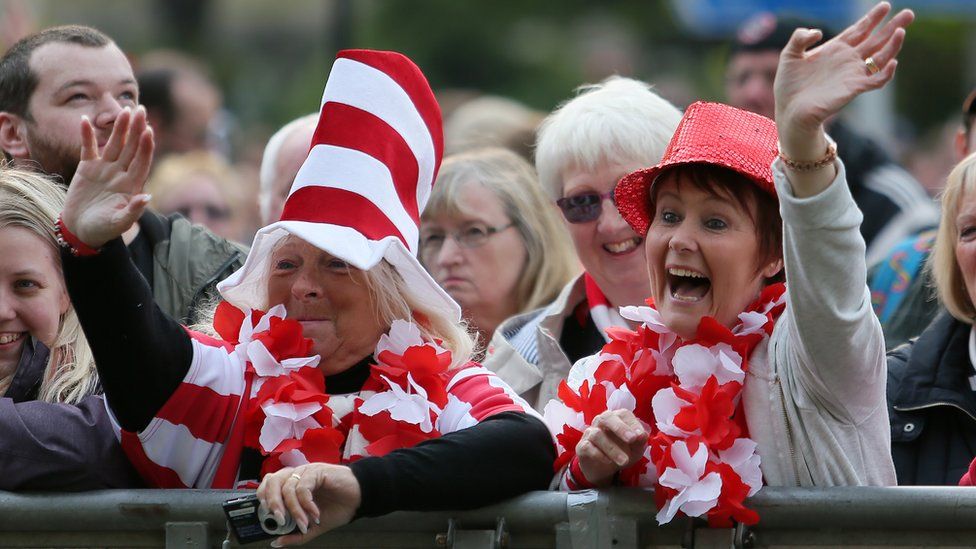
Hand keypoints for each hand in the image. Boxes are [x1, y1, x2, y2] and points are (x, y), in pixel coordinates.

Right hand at [61, 106, 153, 247]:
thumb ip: (133, 211)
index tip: (149, 130)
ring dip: (118, 128)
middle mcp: (121, 173)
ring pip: (113, 144)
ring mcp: (104, 169)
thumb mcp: (119, 223)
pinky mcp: (87, 168)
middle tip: (141, 109)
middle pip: (131, 148)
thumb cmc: (103, 229)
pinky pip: (88, 148)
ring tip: (124, 110)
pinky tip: (85, 120)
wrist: (81, 231)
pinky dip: (86, 135)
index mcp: (132, 185)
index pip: (142, 162)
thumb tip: (147, 197)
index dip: (146, 147)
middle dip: (136, 129)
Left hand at [256, 463, 361, 546]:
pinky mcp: (317, 471)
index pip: (268, 485)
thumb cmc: (336, 508)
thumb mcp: (313, 527)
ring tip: (303, 523)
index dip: (263, 498)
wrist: (358, 499)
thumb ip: (296, 535)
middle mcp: (296, 476)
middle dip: (273, 503)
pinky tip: (315, 514)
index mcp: (291, 485)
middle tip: (280, 521)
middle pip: (273, 482)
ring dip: (294, 509)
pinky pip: (304, 488)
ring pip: (288, 487)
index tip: (267, 516)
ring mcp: (306, 472)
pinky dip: (307, 504)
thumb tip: (276, 543)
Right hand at [575, 409, 646, 485]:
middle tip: (632, 439)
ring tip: (624, 461)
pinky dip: (599, 454)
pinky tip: (608, 462)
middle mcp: (601, 422)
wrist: (602, 468)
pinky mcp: (582, 446)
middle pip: (606, 417)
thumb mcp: (635, 449)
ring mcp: (590, 433)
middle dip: (620, 428)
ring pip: (597, 434)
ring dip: (613, 449)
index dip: (632, 424)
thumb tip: (643, 435)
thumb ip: (640, 442)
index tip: (641, 436)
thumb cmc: (621, 452)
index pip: (623, 414)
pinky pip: (588, 447)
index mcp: (616, 418)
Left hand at [774, 2, 912, 159]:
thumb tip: (817, 32)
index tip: (886, 6)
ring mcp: (852, 74)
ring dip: (892, 45)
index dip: (873, 18)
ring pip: (880, 57)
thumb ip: (800, 38)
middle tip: (909, 14)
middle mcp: (848, 60)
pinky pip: (876, 80)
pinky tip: (892, 62)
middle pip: (876, 39)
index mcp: (835, 49)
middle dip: (892, 26)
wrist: (789, 110)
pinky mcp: (853, 89)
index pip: (859, 29)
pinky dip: (886, 72)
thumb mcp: (789, 55)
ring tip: (900, 32)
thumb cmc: (788, 85)